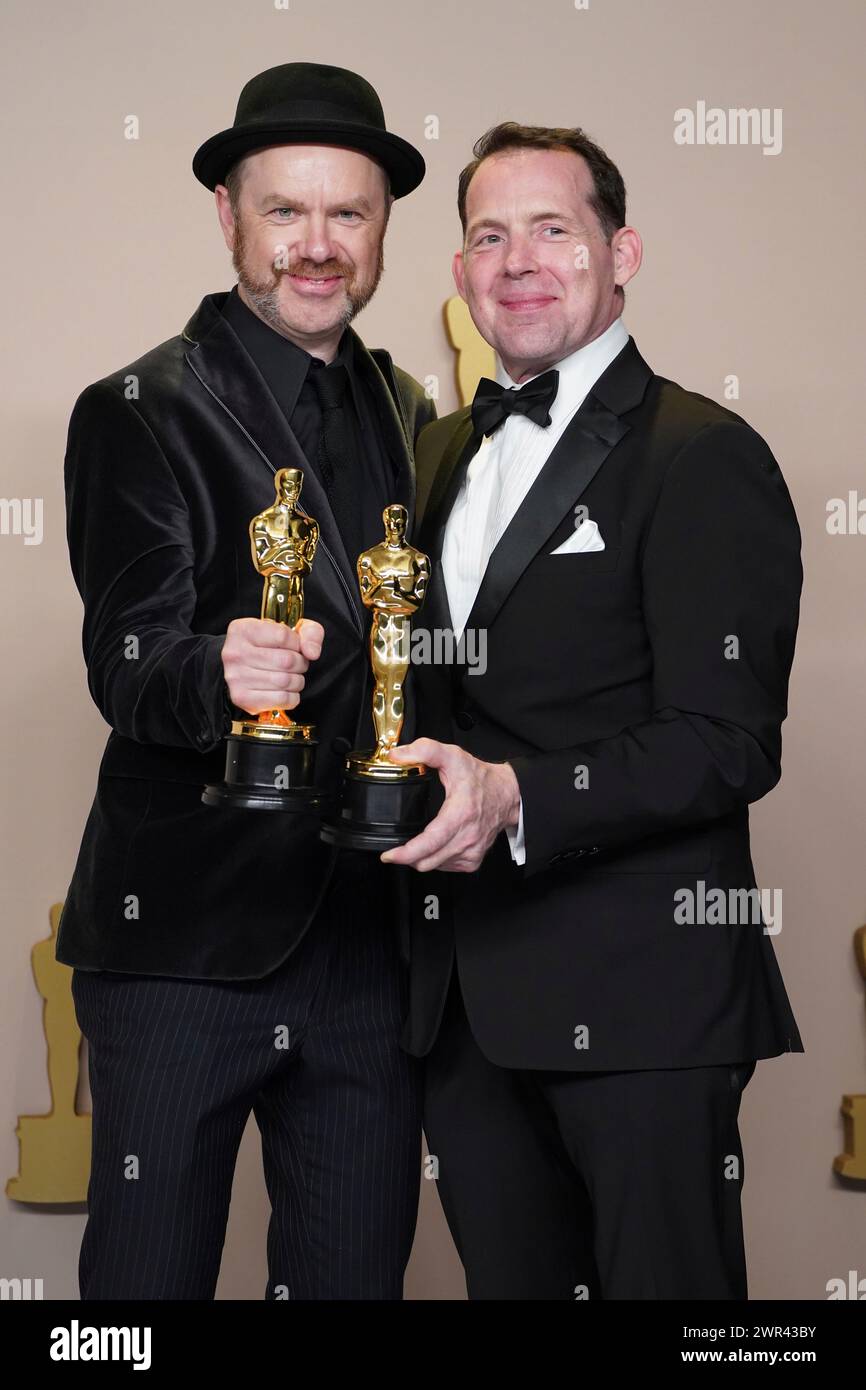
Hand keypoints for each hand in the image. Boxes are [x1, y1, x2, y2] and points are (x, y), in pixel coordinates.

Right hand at [221, 617, 322, 714]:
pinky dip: (292, 697)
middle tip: (295, 665)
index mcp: (243, 630)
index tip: (294, 647)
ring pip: (286, 681)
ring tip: (290, 677)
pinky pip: (282, 699)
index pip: (283, 636)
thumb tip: (312, 652)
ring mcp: (236, 677)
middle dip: (300, 664)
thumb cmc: (268, 647)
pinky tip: (284, 691)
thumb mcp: (290, 629)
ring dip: (297, 681)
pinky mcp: (242, 698)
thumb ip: (310, 633)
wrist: (242, 669)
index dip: (297, 644)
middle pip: (287, 661)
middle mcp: (235, 653)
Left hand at [380, 738, 519, 871]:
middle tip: (397, 847)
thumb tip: (398, 755)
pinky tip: (435, 845)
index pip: (429, 843)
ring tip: (416, 844)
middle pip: (426, 861)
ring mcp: (471, 851)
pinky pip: (445, 867)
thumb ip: (424, 750)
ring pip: (434, 866)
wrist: (508, 794)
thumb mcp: (453, 756)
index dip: (405, 853)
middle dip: (407, 857)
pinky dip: (435, 860)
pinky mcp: (473, 860)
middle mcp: (466, 837)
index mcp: (459, 815)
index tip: (389, 855)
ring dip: (421, 859)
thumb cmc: (481, 778)